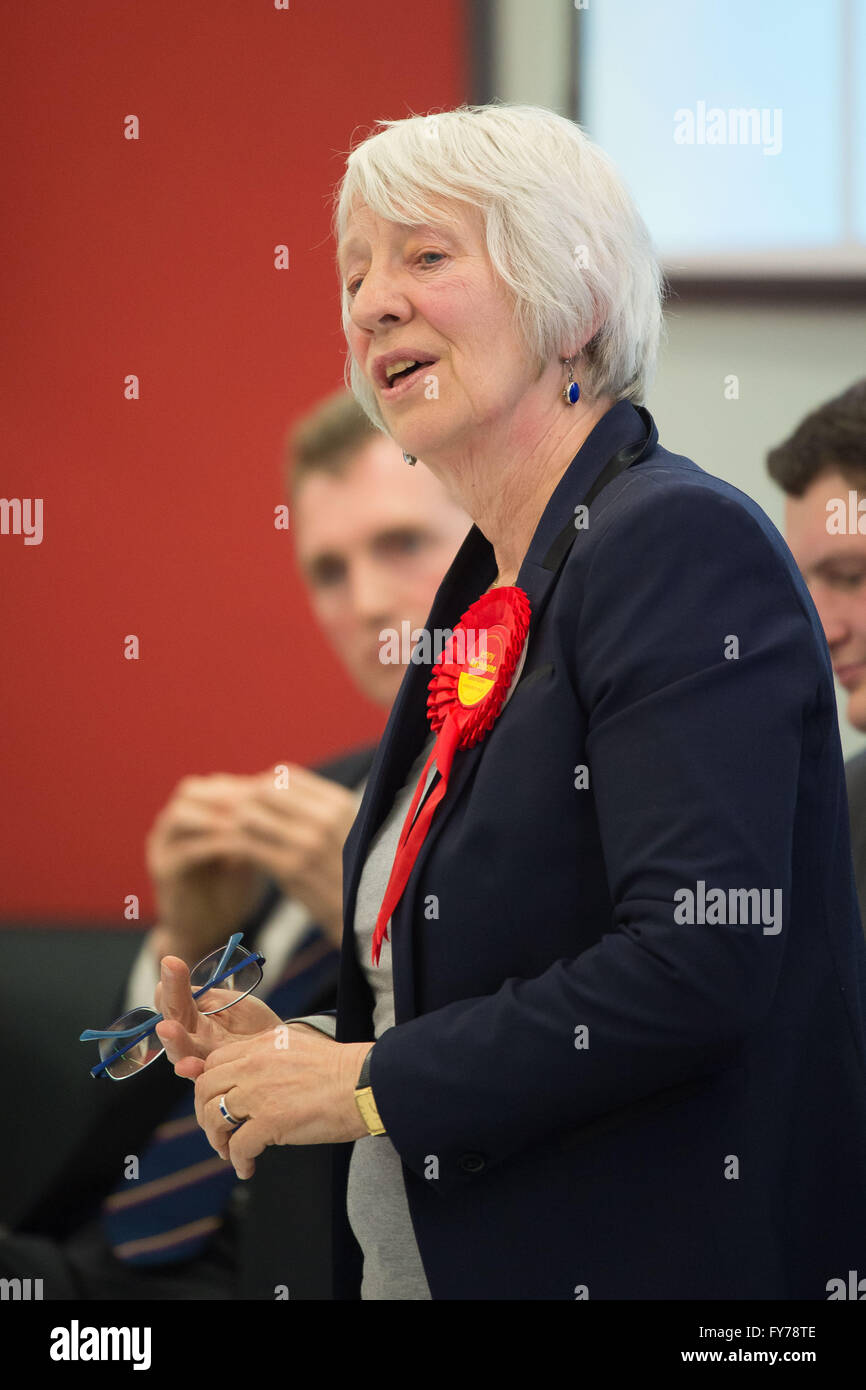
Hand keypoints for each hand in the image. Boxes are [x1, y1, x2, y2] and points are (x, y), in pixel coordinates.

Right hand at [146, 774, 268, 962]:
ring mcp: (162, 848)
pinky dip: (212, 845)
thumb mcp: (248, 852)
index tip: (272, 792)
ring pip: (180, 814)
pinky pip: (184, 850)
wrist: (207, 934)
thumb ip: (256, 828)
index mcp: (192, 816)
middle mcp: (172, 826)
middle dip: (225, 794)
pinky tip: (239, 848)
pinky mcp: (163, 872)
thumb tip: (283, 799)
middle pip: (190, 790)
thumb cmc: (232, 890)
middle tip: (258, 802)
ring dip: (215, 815)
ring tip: (247, 822)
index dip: (241, 784)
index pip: (213, 784)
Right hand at [154, 955, 283, 1066]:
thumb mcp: (222, 1000)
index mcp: (189, 1018)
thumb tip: (168, 965)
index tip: (172, 963)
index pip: (173, 1001)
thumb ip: (195, 992)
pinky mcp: (219, 1073)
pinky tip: (188, 1065)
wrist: (277, 1044)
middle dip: (166, 1015)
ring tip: (167, 1030)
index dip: (171, 985)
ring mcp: (203, 1058)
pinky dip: (193, 1071)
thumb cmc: (247, 1021)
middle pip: (173, 1030)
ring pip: (182, 1053)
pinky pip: (203, 1075)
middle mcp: (191, 1040)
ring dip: (174, 1043)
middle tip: (163, 1008)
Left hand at [187, 1027, 373, 1176]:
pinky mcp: (270, 1121)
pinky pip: (238, 1146)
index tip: (216, 1102)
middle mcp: (254, 1065)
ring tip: (229, 1151)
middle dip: (204, 1113)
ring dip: (217, 1139)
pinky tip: (247, 1168)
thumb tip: (255, 1078)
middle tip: (217, 1131)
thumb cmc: (340, 1070)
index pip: (214, 1062)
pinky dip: (238, 1161)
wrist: (364, 1084)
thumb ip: (270, 1057)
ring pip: (215, 1117)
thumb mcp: (297, 1047)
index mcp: (260, 1045)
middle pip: (205, 1088)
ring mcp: (259, 1093)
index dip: (210, 1086)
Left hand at [229, 764, 359, 946]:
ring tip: (228, 840)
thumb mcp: (346, 831)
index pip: (286, 775)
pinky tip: (231, 863)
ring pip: (250, 814)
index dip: (262, 785)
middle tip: (230, 821)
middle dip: (243, 802)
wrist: (371, 922)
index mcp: (340, 803)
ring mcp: (308, 842)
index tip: (250, 803)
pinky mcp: (291, 870)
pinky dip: (233, 850)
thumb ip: (315, 807)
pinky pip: (248, 845)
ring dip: (234, 826)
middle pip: (264, 790)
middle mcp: (325, 817)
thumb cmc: (352, 876)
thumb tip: (274, 782)